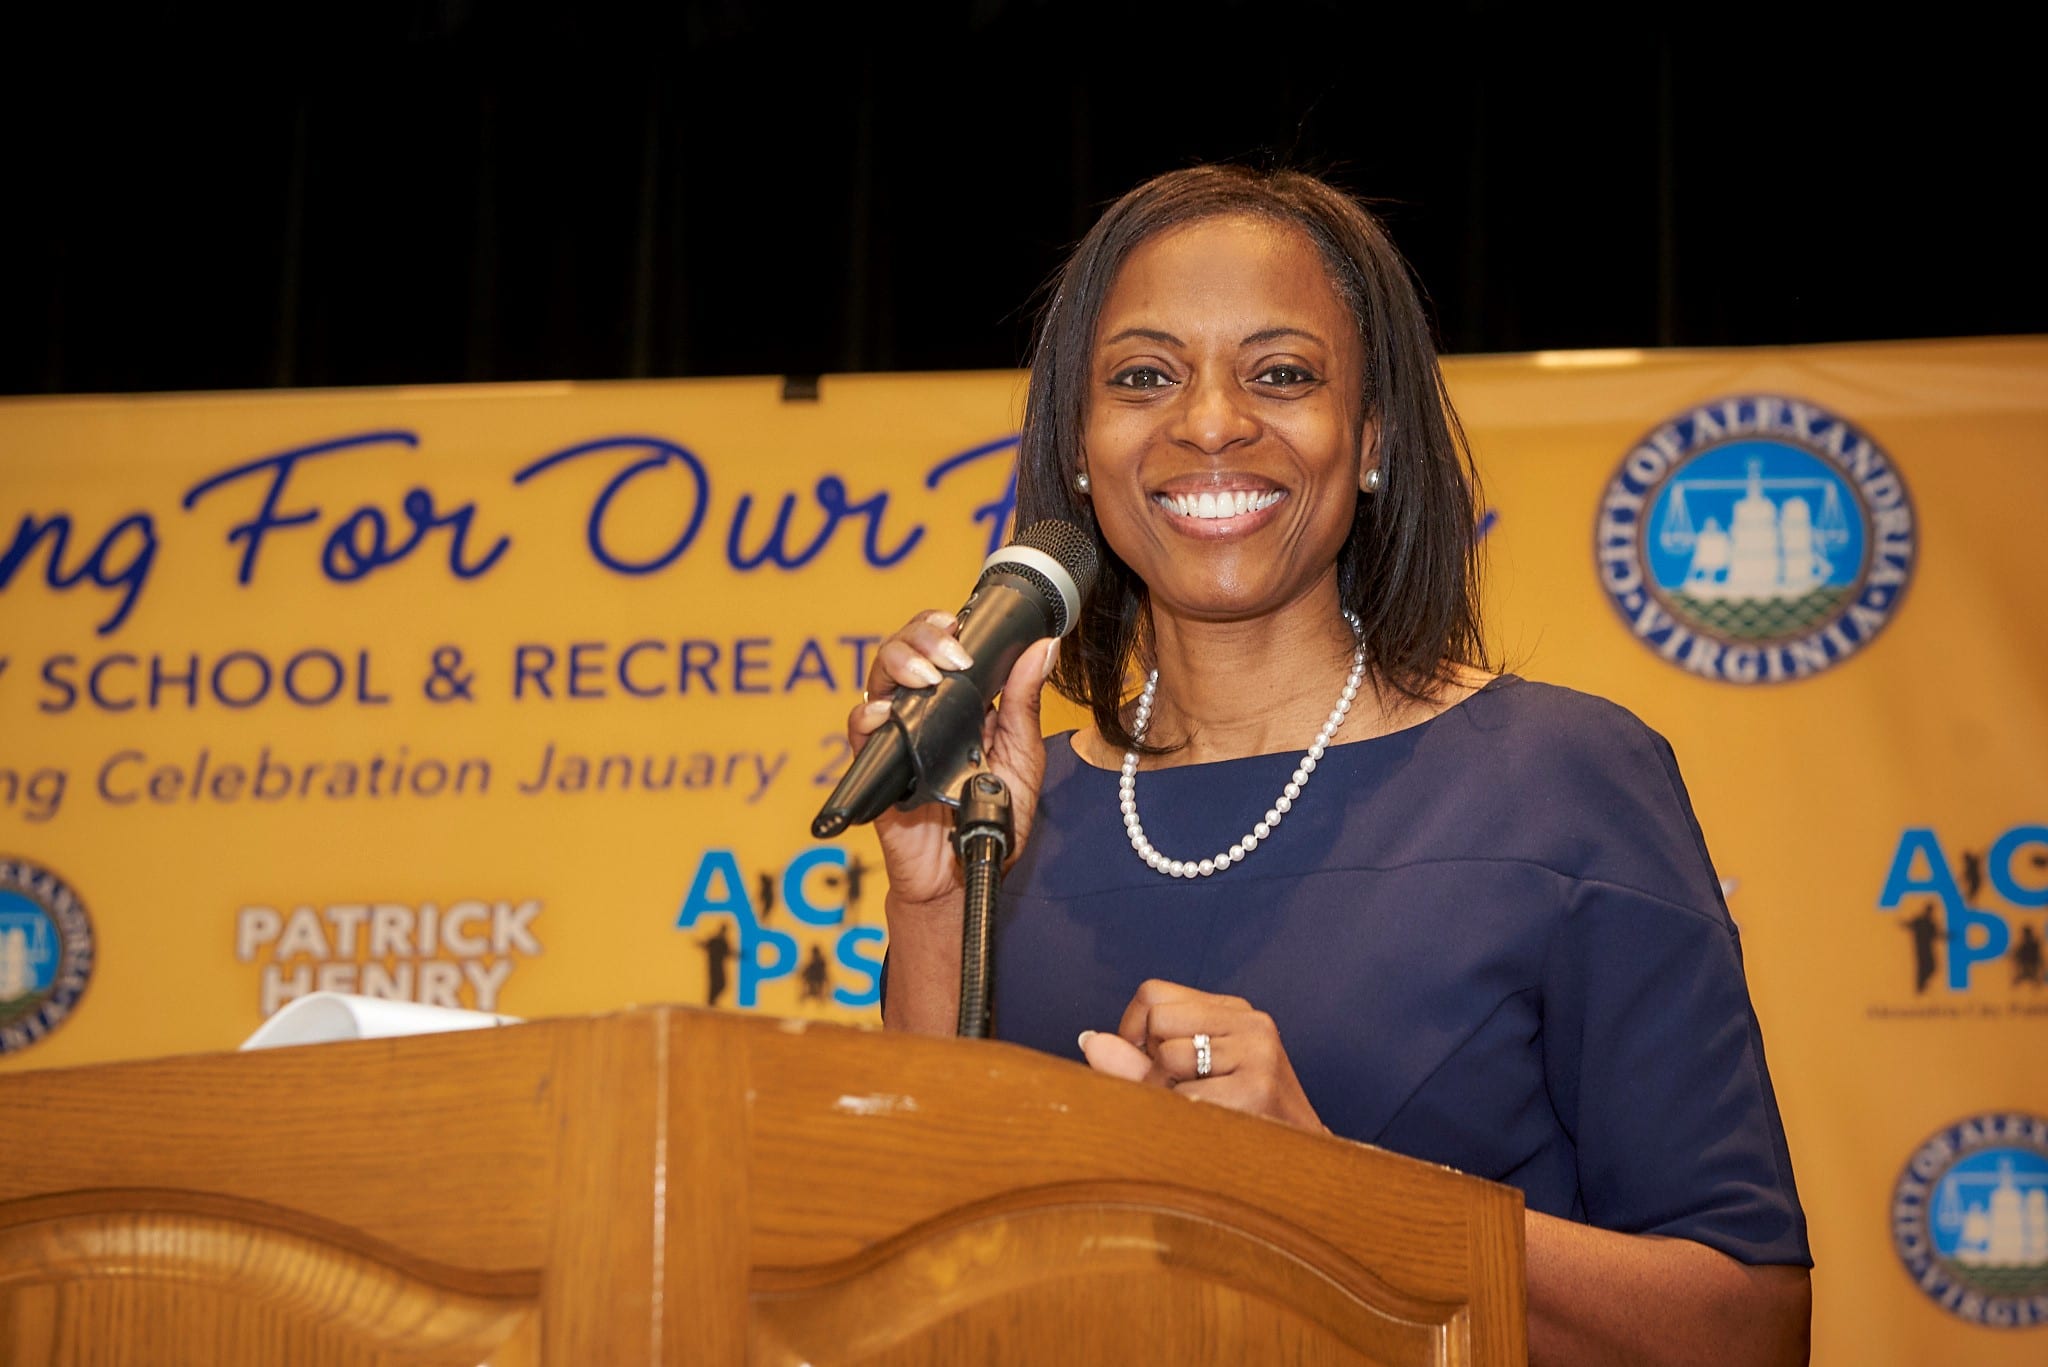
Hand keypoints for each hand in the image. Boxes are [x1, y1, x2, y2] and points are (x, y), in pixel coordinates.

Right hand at [848, 610, 1057, 910]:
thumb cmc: (992, 818)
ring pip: (877, 676)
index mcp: (958, 700)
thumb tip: (1043, 648)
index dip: (941, 624)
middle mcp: (922, 709)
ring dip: (898, 662)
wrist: (965, 874)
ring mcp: (895, 733)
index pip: (938, 642)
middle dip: (921, 635)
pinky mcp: (875, 764)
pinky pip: (858, 729)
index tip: (959, 623)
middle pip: (903, 647)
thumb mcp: (1021, 756)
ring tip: (926, 675)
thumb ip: (1024, 703)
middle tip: (950, 653)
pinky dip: (868, 715)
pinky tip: (889, 714)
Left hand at [1078, 979, 1325, 1133]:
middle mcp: (1251, 1023)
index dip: (1132, 1031)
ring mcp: (1258, 1054)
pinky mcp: (1258, 1089)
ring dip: (1170, 1096)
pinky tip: (1215, 1132)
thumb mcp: (1183, 1083)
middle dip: (1151, 1064)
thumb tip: (1090, 1039)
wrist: (1299, 1175)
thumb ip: (1135, 1063)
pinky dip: (1186, 1122)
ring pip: (1168, 1058)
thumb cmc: (1233, 1125)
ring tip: (1205, 1114)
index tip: (1143, 1064)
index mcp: (1233, 1012)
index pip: (1153, 994)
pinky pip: (1185, 1099)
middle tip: (1184, 1095)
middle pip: (1156, 1021)